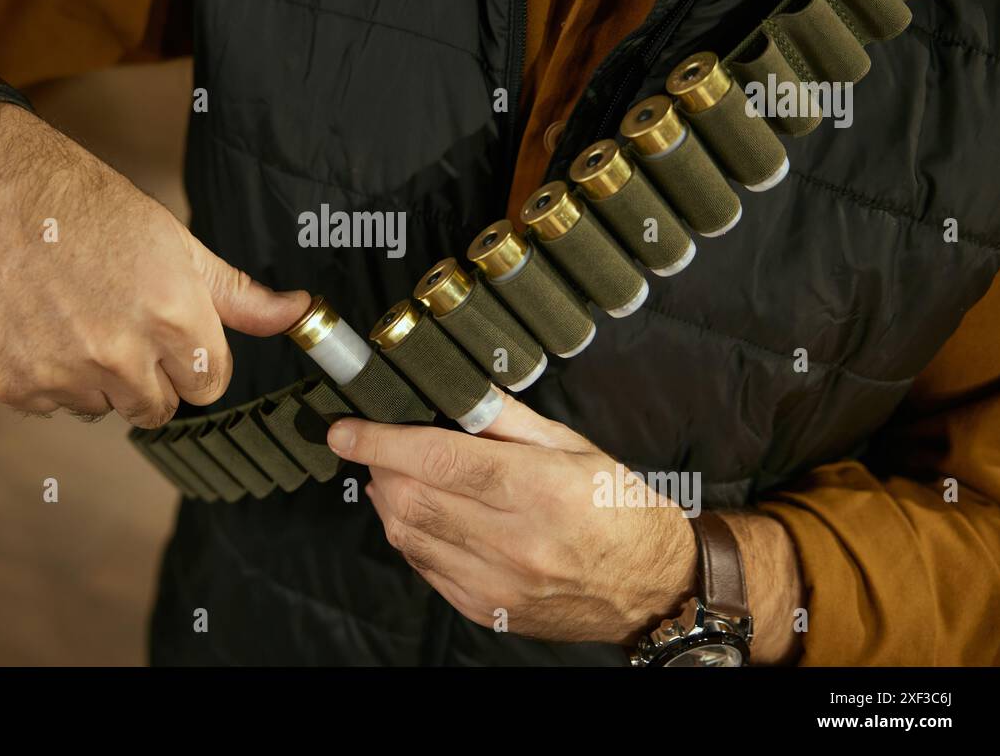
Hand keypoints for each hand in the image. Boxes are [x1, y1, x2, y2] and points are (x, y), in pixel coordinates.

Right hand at [0, 103, 308, 424]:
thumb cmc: (90, 209)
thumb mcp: (176, 243)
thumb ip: (238, 296)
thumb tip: (300, 314)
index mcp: (171, 317)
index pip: (209, 387)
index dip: (193, 360)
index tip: (170, 332)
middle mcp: (118, 354)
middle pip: (159, 409)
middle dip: (149, 375)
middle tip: (119, 320)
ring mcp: (60, 374)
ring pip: (103, 408)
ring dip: (96, 378)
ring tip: (74, 315)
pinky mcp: (11, 386)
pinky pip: (50, 406)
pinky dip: (47, 376)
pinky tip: (38, 325)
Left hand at [326, 398, 698, 643]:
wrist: (654, 585)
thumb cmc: (617, 506)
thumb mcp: (571, 445)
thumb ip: (506, 418)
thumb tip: (453, 390)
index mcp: (538, 488)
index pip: (436, 459)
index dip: (380, 441)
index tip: (345, 431)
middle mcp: (515, 542)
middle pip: (411, 499)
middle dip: (378, 466)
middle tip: (374, 445)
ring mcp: (498, 583)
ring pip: (408, 536)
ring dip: (386, 500)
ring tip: (391, 474)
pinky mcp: (488, 610)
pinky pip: (425, 568)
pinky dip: (409, 536)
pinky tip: (418, 513)